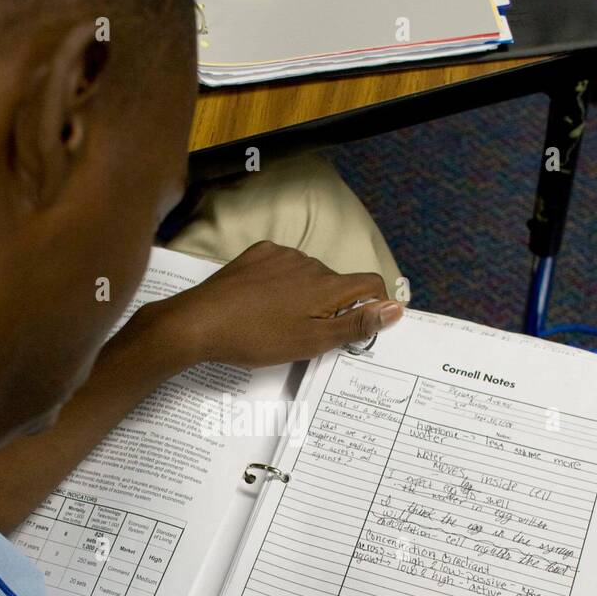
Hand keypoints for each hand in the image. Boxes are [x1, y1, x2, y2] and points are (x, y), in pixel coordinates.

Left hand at [153, 241, 405, 367]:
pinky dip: (282, 282)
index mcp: (326, 286)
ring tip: (280, 322)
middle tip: (307, 335)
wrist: (200, 322)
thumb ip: (355, 324)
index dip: (374, 303)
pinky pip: (282, 265)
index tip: (361, 325)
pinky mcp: (257, 254)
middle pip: (337, 282)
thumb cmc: (257, 338)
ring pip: (309, 274)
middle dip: (333, 305)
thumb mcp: (311, 341)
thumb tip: (395, 308)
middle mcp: (309, 263)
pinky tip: (263, 303)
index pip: (369, 283)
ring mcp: (281, 255)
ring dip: (305, 295)